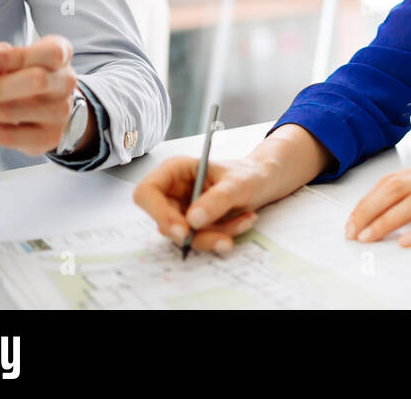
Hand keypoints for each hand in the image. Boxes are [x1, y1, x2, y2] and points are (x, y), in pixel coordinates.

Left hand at [0, 37, 83, 156]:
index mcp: (59, 55)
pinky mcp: (50, 137)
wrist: (49, 108)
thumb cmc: (27, 78)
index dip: (17, 57)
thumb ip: (4, 56)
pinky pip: (11, 136)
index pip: (50, 53)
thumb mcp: (20, 59)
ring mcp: (61, 111)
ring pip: (15, 111)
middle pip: (36, 81)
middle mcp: (65, 82)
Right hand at [132, 156, 273, 253]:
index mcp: (174, 171)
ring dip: (216, 235)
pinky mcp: (193, 226)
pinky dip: (222, 236)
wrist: (264, 181)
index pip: (147, 192)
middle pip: (166, 222)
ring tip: (246, 219)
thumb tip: (192, 221)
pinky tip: (245, 221)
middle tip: (225, 239)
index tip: (184, 230)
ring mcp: (181, 211)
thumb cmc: (249, 174)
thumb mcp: (239, 183)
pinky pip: (200, 240)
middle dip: (198, 234)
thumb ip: (217, 199)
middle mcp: (173, 192)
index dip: (158, 213)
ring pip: (185, 236)